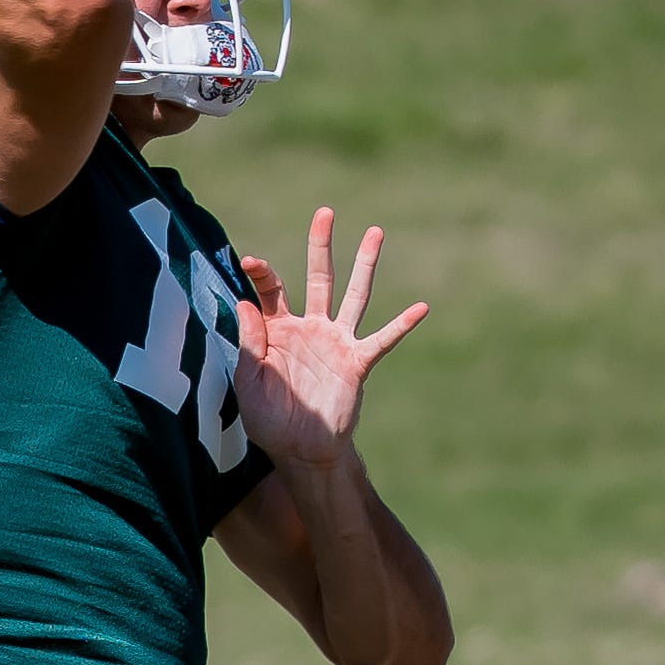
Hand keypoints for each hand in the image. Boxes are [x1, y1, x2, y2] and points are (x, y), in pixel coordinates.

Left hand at [233, 207, 427, 472]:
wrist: (300, 451)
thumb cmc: (269, 421)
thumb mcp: (249, 385)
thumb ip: (249, 345)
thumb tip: (244, 304)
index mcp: (278, 331)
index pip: (270, 291)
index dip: (261, 274)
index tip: (251, 261)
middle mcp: (309, 328)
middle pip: (317, 278)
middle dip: (320, 246)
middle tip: (325, 213)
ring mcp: (336, 341)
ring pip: (353, 295)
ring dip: (364, 265)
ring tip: (375, 232)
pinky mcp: (357, 361)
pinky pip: (382, 339)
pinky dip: (401, 324)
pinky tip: (420, 307)